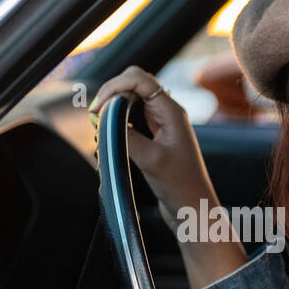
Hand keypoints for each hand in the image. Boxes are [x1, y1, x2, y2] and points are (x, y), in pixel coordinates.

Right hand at [89, 66, 218, 232]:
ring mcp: (161, 124)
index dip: (114, 87)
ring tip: (100, 125)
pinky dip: (118, 120)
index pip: (138, 79)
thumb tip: (102, 121)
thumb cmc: (180, 186)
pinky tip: (110, 135)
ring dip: (113, 107)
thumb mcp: (151, 160)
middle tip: (95, 116)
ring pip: (131, 99)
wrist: (193, 209)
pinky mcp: (154, 137)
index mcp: (171, 111)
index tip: (97, 108)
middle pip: (133, 83)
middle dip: (111, 94)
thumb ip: (126, 137)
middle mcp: (167, 112)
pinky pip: (132, 117)